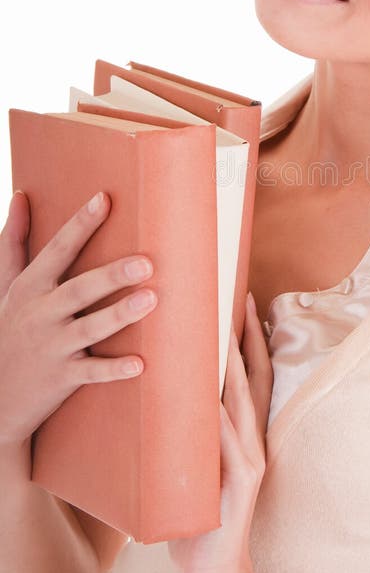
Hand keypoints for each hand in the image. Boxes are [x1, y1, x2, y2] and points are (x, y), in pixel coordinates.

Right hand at [0, 190, 156, 448]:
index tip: (104, 199)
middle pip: (79, 290)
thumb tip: (20, 195)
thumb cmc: (8, 328)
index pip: (58, 250)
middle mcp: (42, 314)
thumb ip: (14, 241)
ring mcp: (53, 347)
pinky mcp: (62, 378)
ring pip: (89, 329)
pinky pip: (91, 372)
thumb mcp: (5, 284)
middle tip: (147, 262)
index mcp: (31, 287)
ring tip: (151, 299)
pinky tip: (140, 364)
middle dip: (111, 276)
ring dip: (119, 315)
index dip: (80, 225)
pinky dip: (114, 369)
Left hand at [167, 291, 273, 572]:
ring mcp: (252, 458)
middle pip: (256, 376)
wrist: (214, 569)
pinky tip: (210, 395)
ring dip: (235, 366)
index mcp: (247, 433)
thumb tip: (165, 393)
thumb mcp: (195, 465)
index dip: (251, 338)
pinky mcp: (243, 481)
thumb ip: (191, 432)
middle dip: (248, 336)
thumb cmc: (198, 515)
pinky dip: (220, 416)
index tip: (242, 302)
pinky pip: (230, 442)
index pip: (253, 375)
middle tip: (239, 299)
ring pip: (245, 401)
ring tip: (223, 333)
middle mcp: (255, 439)